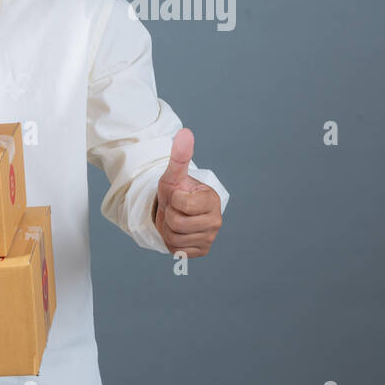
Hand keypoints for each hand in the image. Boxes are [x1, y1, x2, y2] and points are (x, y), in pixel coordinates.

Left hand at [153, 127, 221, 257]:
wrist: (174, 210)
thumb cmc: (176, 190)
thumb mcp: (174, 175)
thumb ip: (180, 156)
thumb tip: (185, 133)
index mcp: (212, 199)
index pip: (181, 204)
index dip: (173, 199)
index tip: (178, 195)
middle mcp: (216, 220)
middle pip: (177, 223)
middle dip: (169, 215)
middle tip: (175, 209)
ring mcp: (210, 237)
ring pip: (175, 238)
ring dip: (168, 229)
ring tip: (175, 220)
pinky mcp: (202, 251)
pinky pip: (176, 250)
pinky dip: (171, 242)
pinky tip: (178, 232)